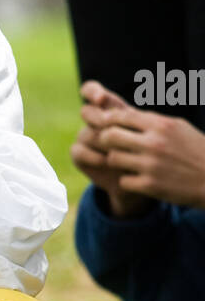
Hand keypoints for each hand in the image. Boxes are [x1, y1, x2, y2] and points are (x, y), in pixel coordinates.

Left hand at [71, 79, 204, 211]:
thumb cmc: (196, 151)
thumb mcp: (179, 128)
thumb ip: (153, 121)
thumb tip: (126, 114)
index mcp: (161, 125)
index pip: (121, 116)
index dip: (109, 121)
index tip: (108, 127)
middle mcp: (154, 143)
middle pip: (109, 136)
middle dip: (106, 140)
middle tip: (110, 146)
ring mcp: (151, 165)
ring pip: (112, 158)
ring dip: (115, 161)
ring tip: (125, 163)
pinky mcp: (150, 186)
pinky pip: (123, 181)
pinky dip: (127, 181)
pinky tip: (136, 179)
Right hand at [71, 81, 147, 215]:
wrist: (139, 176)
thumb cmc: (147, 150)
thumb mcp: (147, 132)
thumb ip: (137, 121)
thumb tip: (131, 114)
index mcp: (109, 108)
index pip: (91, 90)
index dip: (92, 91)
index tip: (100, 99)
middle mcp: (94, 121)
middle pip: (86, 112)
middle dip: (97, 118)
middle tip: (108, 125)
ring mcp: (86, 137)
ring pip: (85, 133)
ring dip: (101, 142)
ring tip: (118, 151)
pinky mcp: (79, 154)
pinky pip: (77, 150)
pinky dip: (91, 156)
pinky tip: (106, 161)